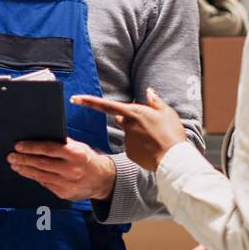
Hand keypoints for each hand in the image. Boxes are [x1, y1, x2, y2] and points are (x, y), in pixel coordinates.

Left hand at [8, 138, 116, 201]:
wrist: (102, 180)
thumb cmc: (86, 159)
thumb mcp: (79, 147)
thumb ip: (62, 143)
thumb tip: (39, 135)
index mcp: (76, 154)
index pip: (49, 149)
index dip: (32, 147)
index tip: (18, 145)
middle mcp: (72, 169)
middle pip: (42, 163)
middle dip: (24, 159)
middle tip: (11, 156)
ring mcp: (68, 183)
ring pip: (41, 175)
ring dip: (25, 169)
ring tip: (14, 164)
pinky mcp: (64, 194)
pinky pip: (45, 184)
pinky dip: (33, 177)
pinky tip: (25, 172)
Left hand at [70, 87, 185, 171]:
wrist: (173, 158)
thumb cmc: (172, 133)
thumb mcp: (167, 112)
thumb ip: (155, 101)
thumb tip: (149, 91)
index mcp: (134, 112)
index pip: (106, 105)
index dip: (88, 101)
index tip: (74, 99)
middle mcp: (127, 125)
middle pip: (121, 118)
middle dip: (129, 120)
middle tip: (148, 125)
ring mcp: (127, 140)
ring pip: (129, 133)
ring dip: (138, 134)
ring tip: (155, 139)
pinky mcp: (129, 152)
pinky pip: (133, 146)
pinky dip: (140, 146)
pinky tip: (152, 149)